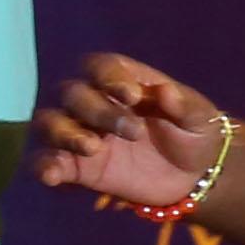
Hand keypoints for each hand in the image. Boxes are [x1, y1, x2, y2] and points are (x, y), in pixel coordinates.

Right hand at [35, 53, 228, 211]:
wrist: (191, 178)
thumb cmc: (194, 135)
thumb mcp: (201, 120)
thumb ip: (185, 106)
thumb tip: (166, 92)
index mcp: (122, 81)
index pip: (100, 66)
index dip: (110, 78)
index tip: (131, 97)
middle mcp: (92, 102)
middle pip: (73, 93)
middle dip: (98, 110)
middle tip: (133, 133)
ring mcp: (79, 133)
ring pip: (49, 121)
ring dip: (65, 132)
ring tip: (92, 148)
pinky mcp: (73, 166)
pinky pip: (44, 161)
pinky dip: (44, 166)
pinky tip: (53, 176)